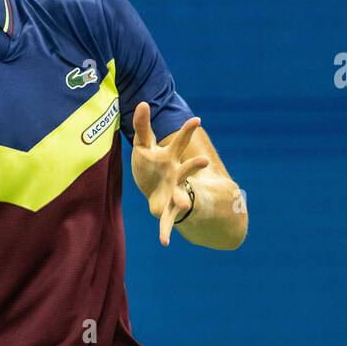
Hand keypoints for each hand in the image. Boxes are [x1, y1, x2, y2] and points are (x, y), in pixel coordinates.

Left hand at [130, 107, 208, 247]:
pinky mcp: (165, 209)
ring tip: (183, 205)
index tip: (197, 120)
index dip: (188, 131)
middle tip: (205, 162)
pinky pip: (167, 222)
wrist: (155, 188)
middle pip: (187, 170)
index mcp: (171, 158)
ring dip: (183, 200)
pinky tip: (164, 243)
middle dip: (195, 167)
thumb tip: (141, 102)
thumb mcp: (143, 144)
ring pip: (181, 196)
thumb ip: (142, 126)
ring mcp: (173, 192)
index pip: (180, 142)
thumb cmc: (151, 164)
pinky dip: (165, 232)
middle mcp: (176, 175)